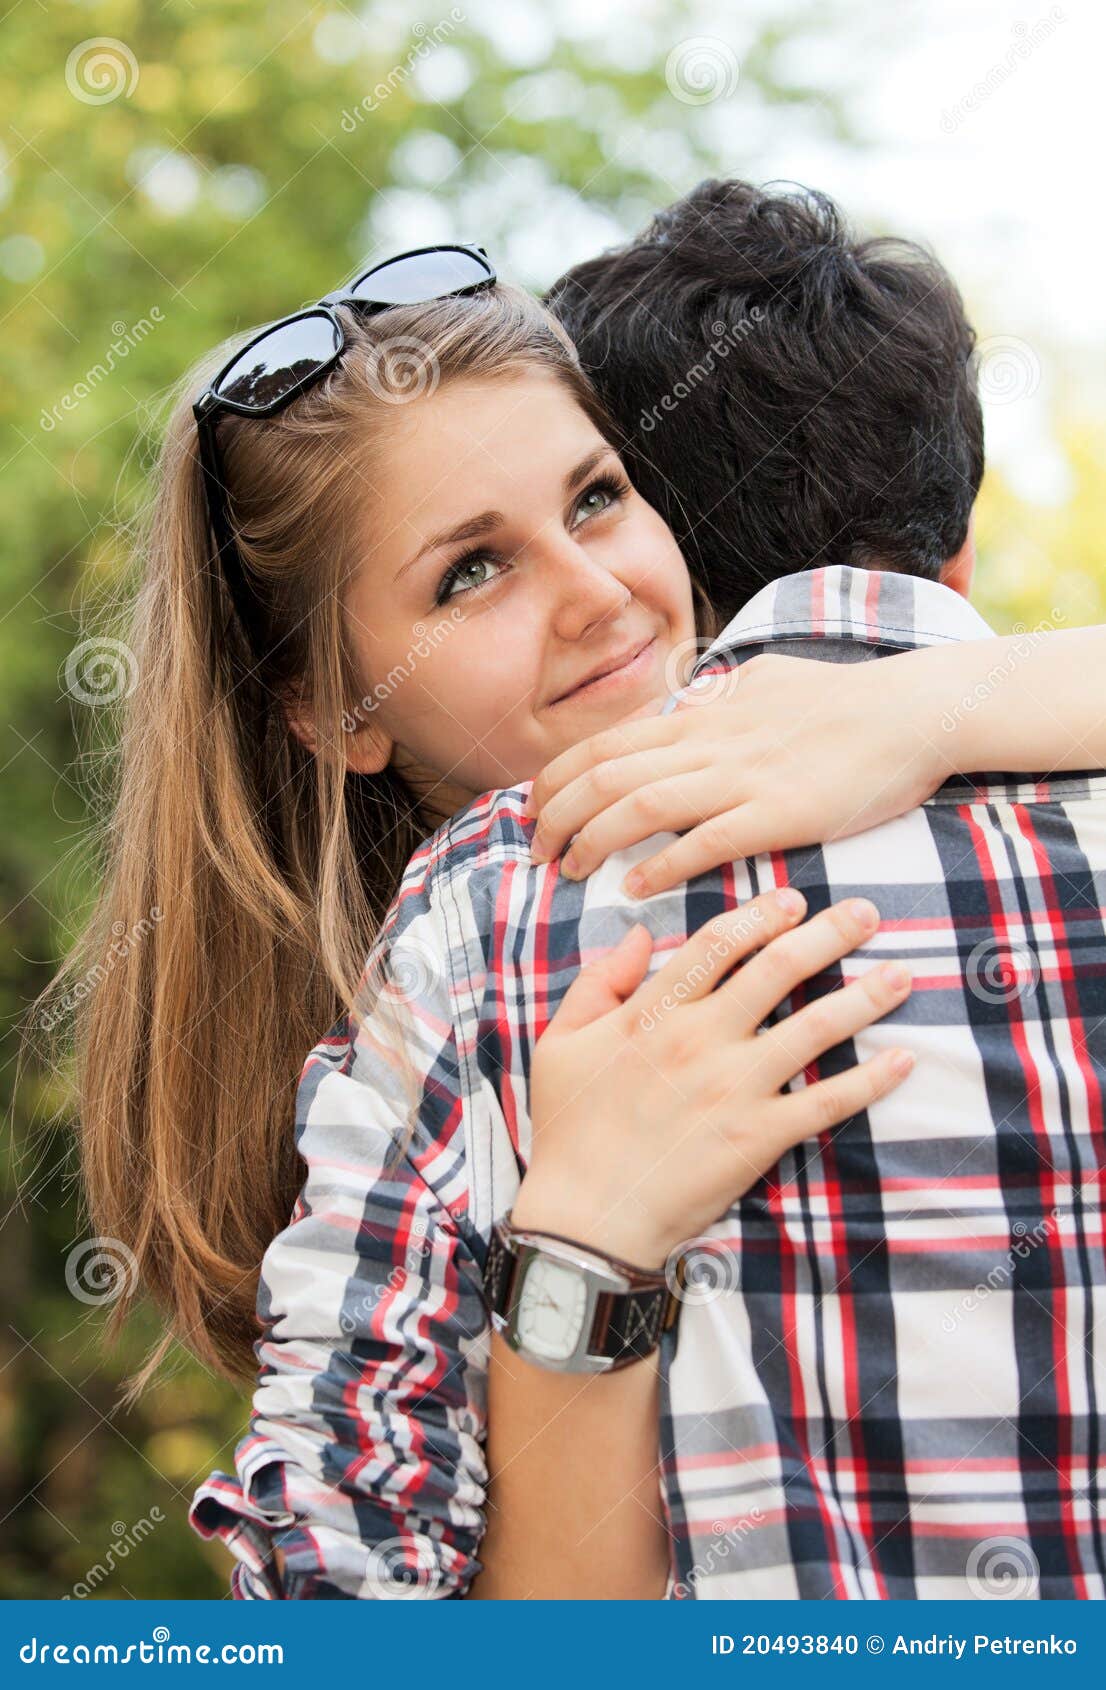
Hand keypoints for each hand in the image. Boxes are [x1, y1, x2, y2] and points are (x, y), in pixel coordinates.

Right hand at [512, 889, 914, 1270]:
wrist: (586, 1216)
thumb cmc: (569, 1130)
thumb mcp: (561, 1043)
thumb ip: (598, 983)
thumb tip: (636, 935)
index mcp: (653, 1013)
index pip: (717, 943)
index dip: (760, 915)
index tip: (793, 899)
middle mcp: (700, 1039)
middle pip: (777, 969)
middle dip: (829, 934)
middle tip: (866, 913)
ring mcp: (735, 1088)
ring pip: (813, 1026)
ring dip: (864, 996)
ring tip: (901, 974)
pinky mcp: (759, 1137)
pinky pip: (826, 1102)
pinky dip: (870, 1080)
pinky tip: (903, 1060)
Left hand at [525, 652, 951, 899]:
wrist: (913, 712)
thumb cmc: (843, 699)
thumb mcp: (763, 682)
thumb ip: (717, 699)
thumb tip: (688, 701)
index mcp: (702, 714)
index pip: (603, 744)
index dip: (556, 778)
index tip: (533, 809)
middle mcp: (709, 742)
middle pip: (605, 775)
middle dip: (557, 815)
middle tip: (536, 852)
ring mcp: (742, 777)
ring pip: (639, 806)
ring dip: (592, 842)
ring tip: (569, 873)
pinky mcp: (778, 813)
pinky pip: (703, 841)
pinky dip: (659, 866)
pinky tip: (633, 888)